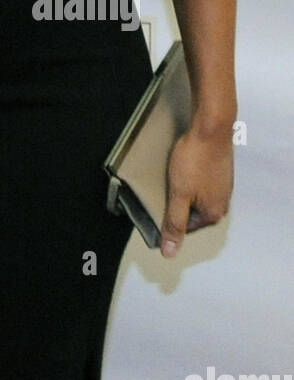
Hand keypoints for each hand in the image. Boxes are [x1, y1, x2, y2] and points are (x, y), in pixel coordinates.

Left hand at [160, 128, 233, 257]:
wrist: (211, 128)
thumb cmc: (195, 159)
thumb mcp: (179, 195)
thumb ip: (175, 224)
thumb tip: (171, 251)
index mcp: (213, 214)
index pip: (186, 228)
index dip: (169, 217)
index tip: (157, 203)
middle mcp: (222, 202)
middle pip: (191, 211)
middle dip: (176, 201)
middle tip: (165, 186)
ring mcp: (222, 186)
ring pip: (196, 195)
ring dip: (183, 188)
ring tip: (173, 174)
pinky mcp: (219, 171)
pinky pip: (201, 181)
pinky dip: (190, 177)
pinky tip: (183, 166)